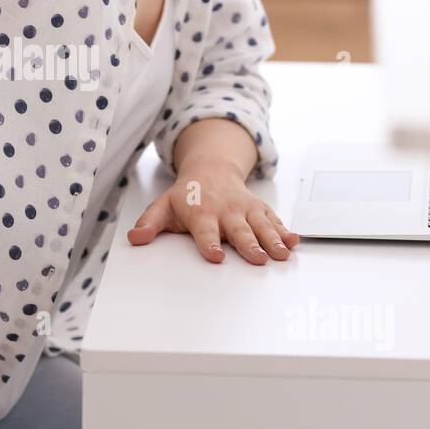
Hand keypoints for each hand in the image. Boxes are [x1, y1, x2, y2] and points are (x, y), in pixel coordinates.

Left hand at [126, 156, 299, 264]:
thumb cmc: (187, 195)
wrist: (211, 170)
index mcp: (202, 213)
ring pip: (261, 226)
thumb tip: (135, 238)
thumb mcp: (164, 206)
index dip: (209, 243)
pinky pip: (274, 220)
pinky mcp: (260, 209)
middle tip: (259, 259)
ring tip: (281, 254)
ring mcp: (245, 209)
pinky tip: (294, 241)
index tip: (215, 256)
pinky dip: (285, 231)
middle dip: (249, 244)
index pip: (205, 231)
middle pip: (238, 230)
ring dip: (272, 240)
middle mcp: (226, 211)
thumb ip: (150, 223)